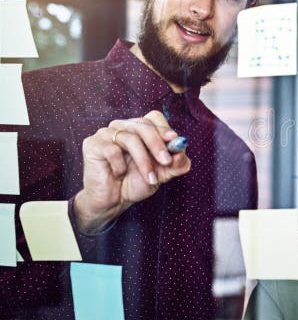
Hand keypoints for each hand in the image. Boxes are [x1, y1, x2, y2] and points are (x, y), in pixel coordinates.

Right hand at [74, 110, 190, 233]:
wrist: (113, 201)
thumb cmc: (136, 183)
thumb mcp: (162, 174)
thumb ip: (177, 163)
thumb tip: (182, 149)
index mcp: (140, 130)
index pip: (154, 117)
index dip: (164, 128)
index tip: (174, 141)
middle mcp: (123, 127)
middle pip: (143, 124)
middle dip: (157, 144)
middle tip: (166, 162)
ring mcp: (106, 134)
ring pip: (130, 138)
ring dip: (144, 161)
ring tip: (150, 179)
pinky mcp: (93, 144)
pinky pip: (112, 150)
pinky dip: (120, 166)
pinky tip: (119, 175)